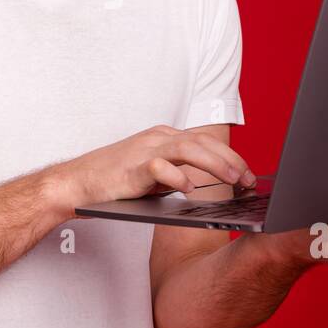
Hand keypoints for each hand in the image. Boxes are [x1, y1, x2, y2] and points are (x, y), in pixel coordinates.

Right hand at [48, 124, 255, 212]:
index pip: (205, 141)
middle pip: (202, 142)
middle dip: (231, 161)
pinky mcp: (132, 168)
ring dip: (215, 164)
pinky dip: (177, 177)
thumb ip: (175, 174)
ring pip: (188, 149)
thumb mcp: (152, 174)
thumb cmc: (115, 181)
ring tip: (233, 180)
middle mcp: (157, 138)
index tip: (248, 175)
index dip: (230, 157)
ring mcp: (144, 150)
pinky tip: (189, 189)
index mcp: (163, 137)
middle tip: (249, 180)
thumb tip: (202, 186)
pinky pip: (159, 167)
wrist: (77, 183)